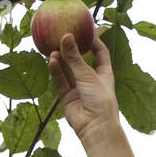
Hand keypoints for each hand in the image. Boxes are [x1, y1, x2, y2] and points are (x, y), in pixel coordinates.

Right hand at [48, 31, 120, 148]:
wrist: (95, 128)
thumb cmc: (100, 101)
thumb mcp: (88, 75)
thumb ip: (75, 57)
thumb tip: (66, 36)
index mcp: (103, 74)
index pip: (100, 53)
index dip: (94, 41)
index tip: (85, 28)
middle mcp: (90, 80)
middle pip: (80, 60)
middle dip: (71, 48)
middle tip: (61, 34)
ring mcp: (78, 89)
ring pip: (67, 70)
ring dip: (61, 59)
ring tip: (53, 48)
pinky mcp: (67, 97)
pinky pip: (60, 81)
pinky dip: (56, 71)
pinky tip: (51, 61)